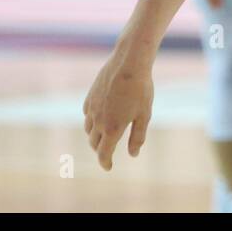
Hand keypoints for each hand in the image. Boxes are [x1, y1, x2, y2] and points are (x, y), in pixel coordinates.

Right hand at [83, 48, 153, 169]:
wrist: (129, 63)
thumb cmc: (141, 89)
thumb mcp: (144, 115)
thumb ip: (137, 136)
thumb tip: (132, 154)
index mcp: (112, 129)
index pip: (103, 153)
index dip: (105, 162)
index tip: (108, 167)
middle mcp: (98, 121)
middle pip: (94, 143)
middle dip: (100, 150)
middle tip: (107, 152)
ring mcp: (92, 108)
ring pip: (88, 129)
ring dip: (94, 136)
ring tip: (102, 137)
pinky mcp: (90, 96)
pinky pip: (87, 114)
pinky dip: (91, 121)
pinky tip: (98, 118)